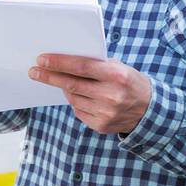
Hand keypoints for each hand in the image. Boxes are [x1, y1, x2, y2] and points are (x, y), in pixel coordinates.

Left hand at [28, 53, 150, 134]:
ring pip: (72, 98)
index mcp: (117, 76)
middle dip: (49, 77)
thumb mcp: (119, 68)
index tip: (41, 60)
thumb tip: (65, 61)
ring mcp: (105, 113)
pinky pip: (79, 111)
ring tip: (60, 81)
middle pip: (71, 84)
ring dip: (64, 89)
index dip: (59, 63)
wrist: (151, 111)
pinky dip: (75, 102)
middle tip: (34, 71)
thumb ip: (96, 65)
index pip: (81, 67)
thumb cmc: (130, 83)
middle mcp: (111, 95)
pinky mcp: (101, 125)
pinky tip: (80, 96)